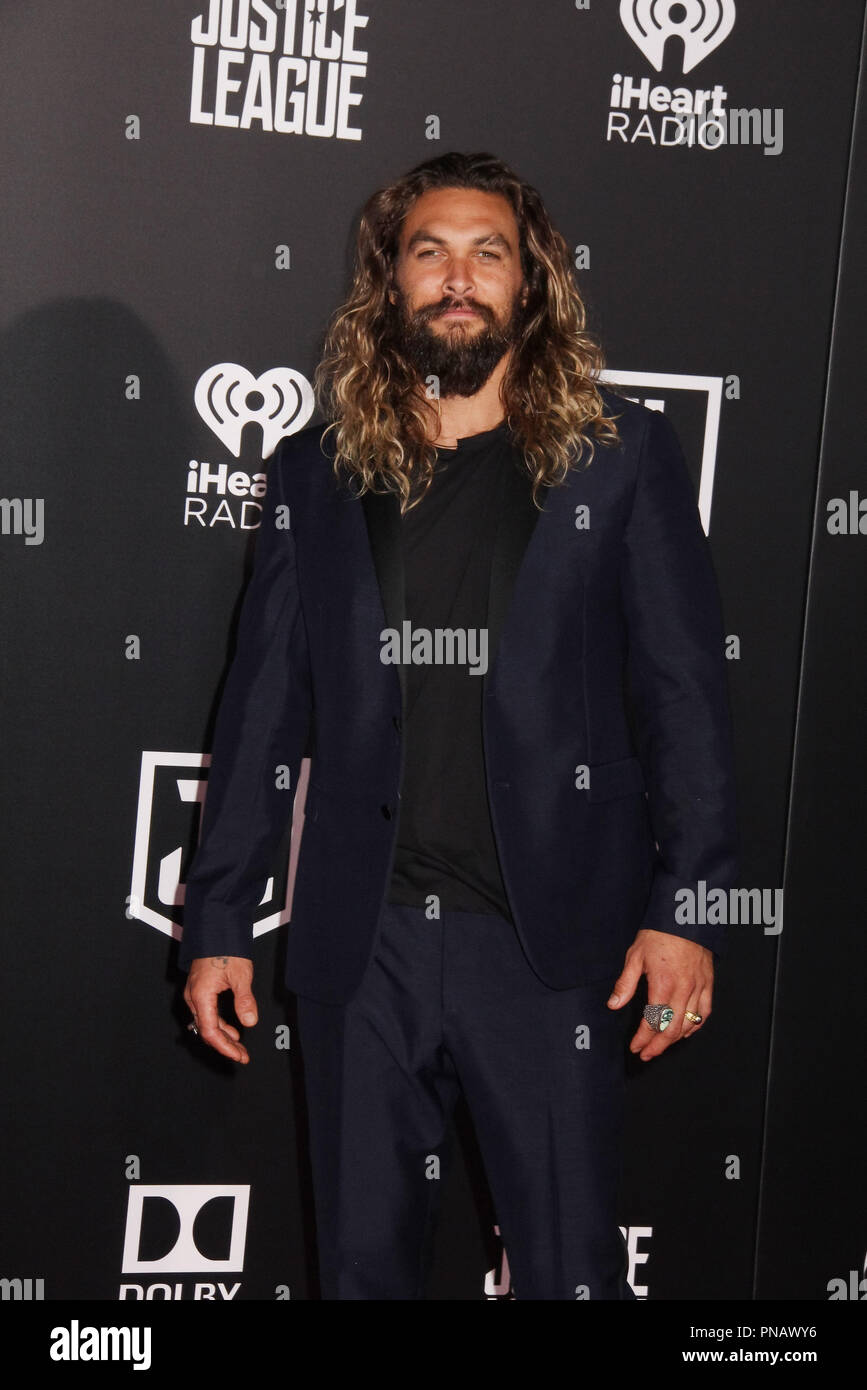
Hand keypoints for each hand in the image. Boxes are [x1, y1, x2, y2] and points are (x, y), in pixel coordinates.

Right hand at [184, 955, 257, 1063]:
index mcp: (201, 995)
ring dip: (223, 1035)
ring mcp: (194, 993)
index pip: (210, 1031)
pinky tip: (232, 1029)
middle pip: (207, 1030)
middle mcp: (194, 996)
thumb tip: (249, 1021)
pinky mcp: (199, 989)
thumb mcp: (241, 975)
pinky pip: (206, 1013)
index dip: (224, 1047)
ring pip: (206, 1022)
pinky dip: (219, 1024)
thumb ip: (244, 1000)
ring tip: (239, 1045)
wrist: (215, 930)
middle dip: (225, 1045)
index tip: (238, 1055)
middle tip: (242, 1055)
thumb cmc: (225, 948)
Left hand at [606, 929, 712, 1060]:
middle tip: (646, 1054)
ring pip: (689, 1024)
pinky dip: (695, 1026)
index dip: (643, 1038)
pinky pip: (705, 1012)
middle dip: (657, 1046)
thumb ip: (625, 984)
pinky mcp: (708, 984)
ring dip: (674, 1040)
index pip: (652, 1021)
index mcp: (663, 984)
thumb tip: (614, 1005)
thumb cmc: (659, 934)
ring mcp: (698, 988)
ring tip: (661, 1046)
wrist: (684, 917)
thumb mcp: (635, 956)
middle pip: (671, 1029)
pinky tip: (686, 1031)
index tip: (635, 1046)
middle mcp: (683, 990)